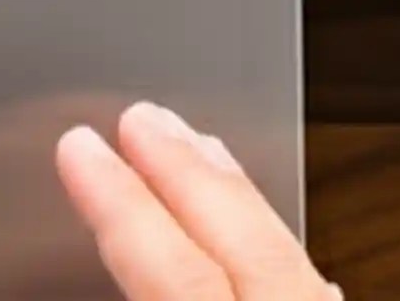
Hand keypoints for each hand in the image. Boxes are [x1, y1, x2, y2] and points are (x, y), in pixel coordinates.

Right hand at [57, 102, 339, 299]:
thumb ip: (132, 292)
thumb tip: (100, 250)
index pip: (175, 269)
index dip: (120, 201)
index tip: (81, 147)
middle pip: (246, 242)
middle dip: (185, 171)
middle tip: (143, 115)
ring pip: (294, 254)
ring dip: (238, 195)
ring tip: (200, 146)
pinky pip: (318, 285)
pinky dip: (278, 243)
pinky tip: (265, 232)